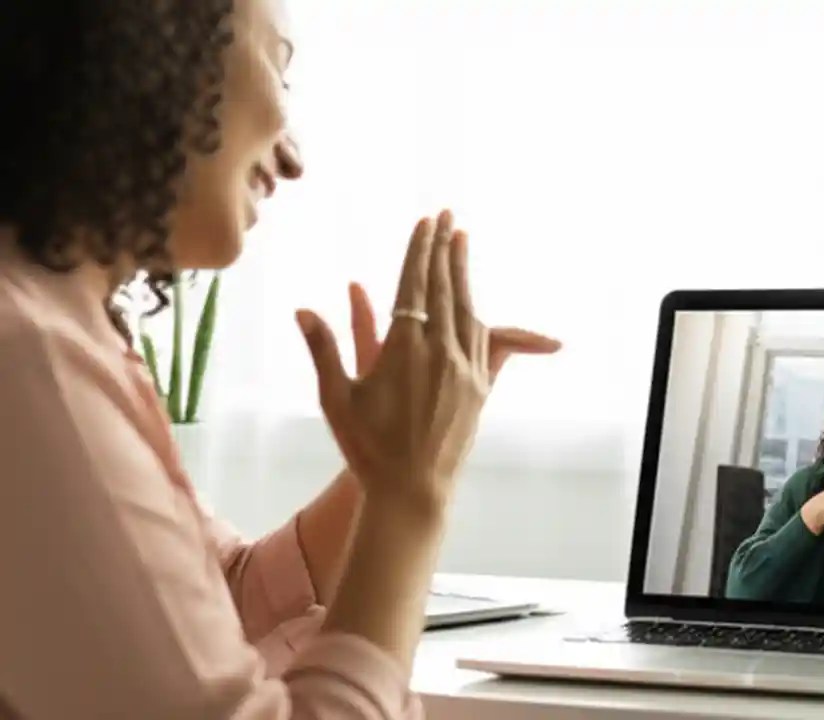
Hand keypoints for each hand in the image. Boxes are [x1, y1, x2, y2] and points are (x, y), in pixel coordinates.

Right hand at [296, 210, 549, 514]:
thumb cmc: (368, 447)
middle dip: (445, 248)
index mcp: (405, 348)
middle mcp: (440, 351)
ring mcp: (465, 368)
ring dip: (462, 273)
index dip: (420, 250)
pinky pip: (482, 338)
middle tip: (447, 216)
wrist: (413, 490)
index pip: (414, 284)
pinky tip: (472, 299)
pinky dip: (475, 311)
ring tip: (462, 242)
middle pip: (444, 287)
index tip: (425, 222)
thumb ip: (324, 349)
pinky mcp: (480, 386)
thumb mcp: (337, 398)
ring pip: (467, 307)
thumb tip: (303, 310)